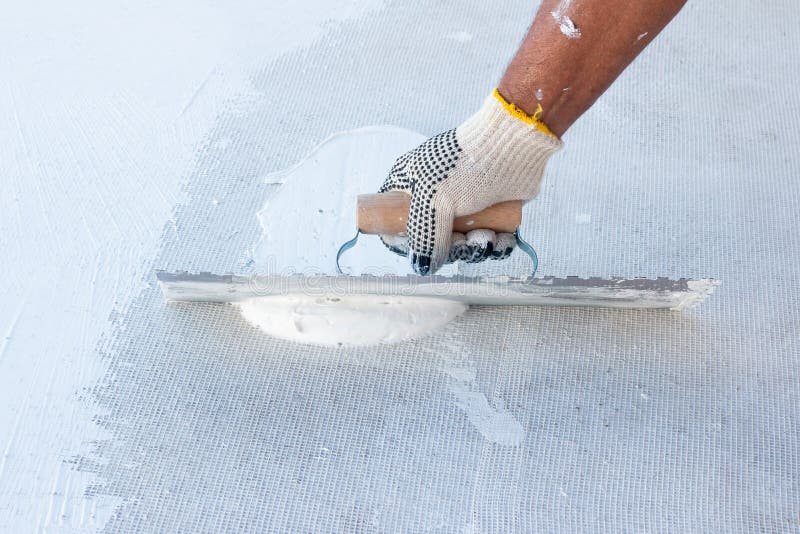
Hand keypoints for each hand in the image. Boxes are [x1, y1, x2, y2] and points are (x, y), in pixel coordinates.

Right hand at [378, 89, 562, 273]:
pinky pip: (488, 237)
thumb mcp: (433, 203)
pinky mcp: (490, 207)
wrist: (513, 146)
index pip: (394, 222)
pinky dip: (496, 245)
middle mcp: (434, 194)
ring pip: (463, 242)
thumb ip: (424, 238)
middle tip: (468, 244)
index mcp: (410, 185)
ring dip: (477, 249)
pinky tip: (503, 241)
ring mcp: (463, 201)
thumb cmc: (464, 167)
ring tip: (489, 239)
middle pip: (434, 240)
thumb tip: (423, 267)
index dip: (407, 245)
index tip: (424, 255)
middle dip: (454, 250)